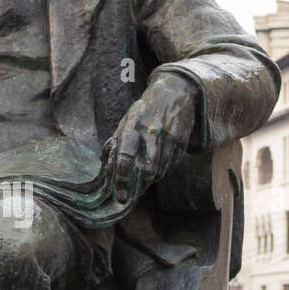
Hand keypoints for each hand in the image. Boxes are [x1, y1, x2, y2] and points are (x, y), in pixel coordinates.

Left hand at [101, 73, 196, 205]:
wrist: (174, 93)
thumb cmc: (145, 110)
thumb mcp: (127, 120)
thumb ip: (116, 143)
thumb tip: (106, 167)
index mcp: (133, 127)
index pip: (125, 157)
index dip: (121, 180)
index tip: (120, 196)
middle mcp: (151, 132)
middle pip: (147, 170)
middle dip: (139, 186)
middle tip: (134, 193)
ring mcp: (169, 137)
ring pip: (160, 171)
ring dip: (151, 180)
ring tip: (145, 179)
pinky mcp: (182, 141)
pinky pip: (172, 166)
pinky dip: (164, 171)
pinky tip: (159, 167)